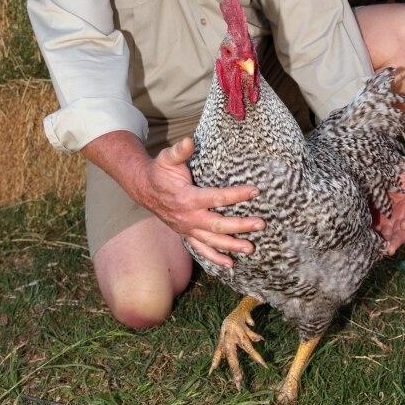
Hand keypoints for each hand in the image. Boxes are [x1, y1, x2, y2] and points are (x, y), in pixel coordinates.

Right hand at [138, 137, 265, 269]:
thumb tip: (189, 141)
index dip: (237, 195)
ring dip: (231, 245)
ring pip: (211, 241)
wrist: (144, 188)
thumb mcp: (167, 158)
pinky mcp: (186, 233)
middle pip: (218, 224)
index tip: (256, 191)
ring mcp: (187, 228)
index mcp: (187, 198)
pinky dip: (214, 258)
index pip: (217, 198)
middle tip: (260, 224)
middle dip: (240, 225)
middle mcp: (188, 217)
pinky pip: (200, 249)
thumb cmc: (160, 171)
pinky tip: (230, 264)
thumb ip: (179, 151)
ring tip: (250, 248)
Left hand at [371, 171, 404, 254]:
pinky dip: (372, 237)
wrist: (381, 173)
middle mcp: (402, 217)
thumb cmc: (400, 173)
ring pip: (388, 235)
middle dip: (396, 240)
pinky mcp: (376, 222)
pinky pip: (375, 232)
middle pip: (401, 232)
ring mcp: (388, 221)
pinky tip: (367, 241)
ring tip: (380, 249)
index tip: (403, 225)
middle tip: (390, 248)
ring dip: (385, 243)